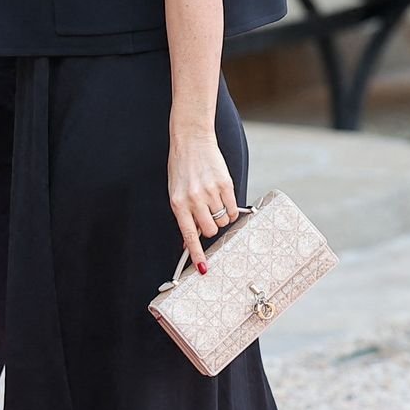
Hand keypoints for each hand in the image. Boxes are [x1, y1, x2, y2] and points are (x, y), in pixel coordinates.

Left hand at [168, 131, 238, 271]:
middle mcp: (194, 199)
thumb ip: (183, 215)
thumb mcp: (175, 192)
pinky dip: (231, 211)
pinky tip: (224, 200)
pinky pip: (233, 210)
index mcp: (178, 203)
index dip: (197, 254)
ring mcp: (211, 192)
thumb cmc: (181, 167)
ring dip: (220, 218)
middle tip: (207, 215)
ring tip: (213, 202)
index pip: (189, 235)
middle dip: (211, 228)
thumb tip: (189, 240)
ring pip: (223, 222)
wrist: (192, 140)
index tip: (204, 269)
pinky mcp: (225, 185)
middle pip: (210, 231)